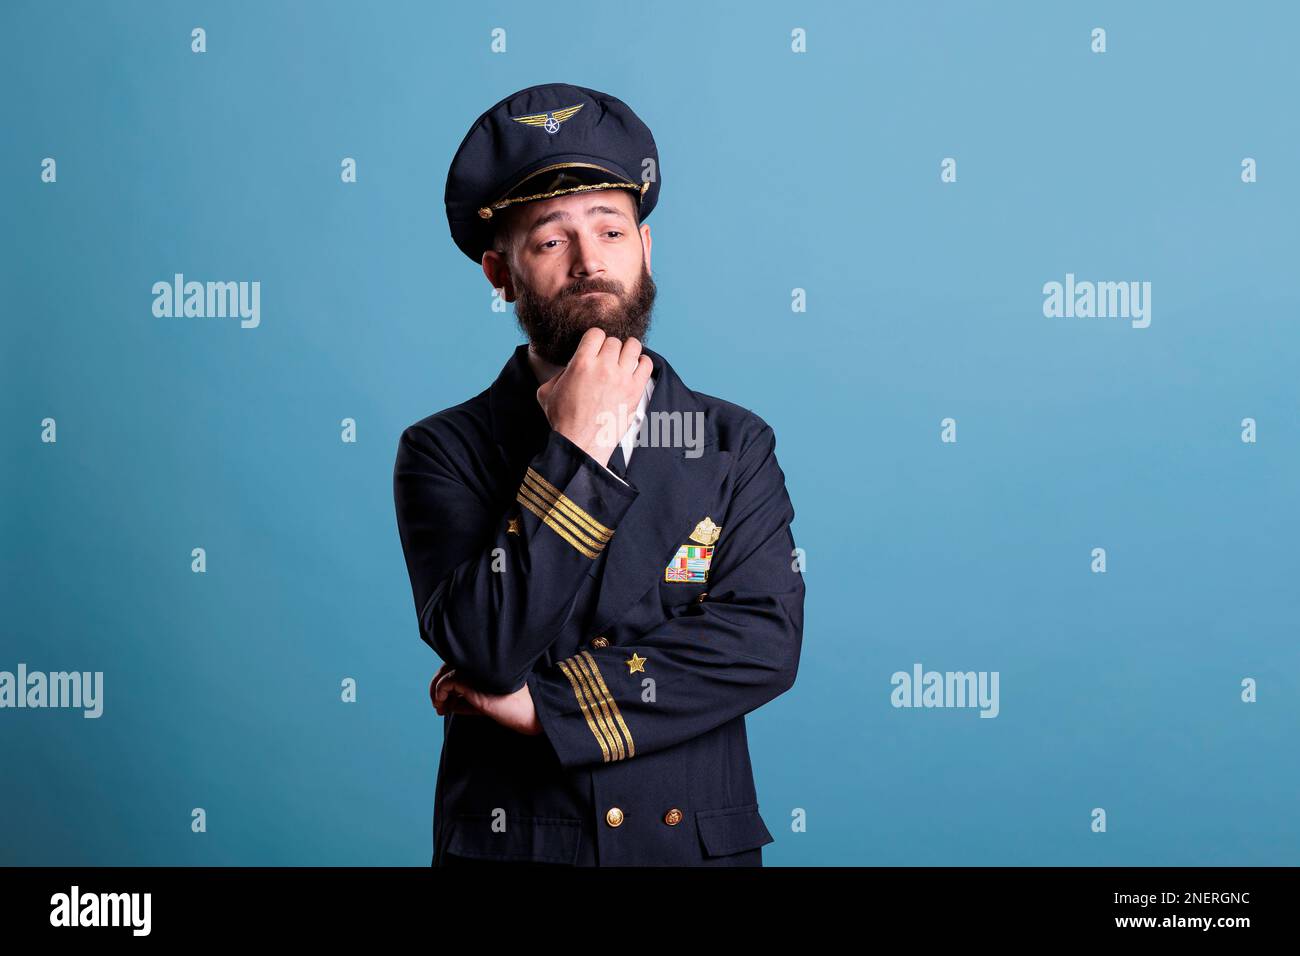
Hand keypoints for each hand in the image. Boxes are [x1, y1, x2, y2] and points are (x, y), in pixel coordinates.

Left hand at [431, 667, 543, 735]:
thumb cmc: (513, 708)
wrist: (530, 711)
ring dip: (436, 690)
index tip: (443, 702)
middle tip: (438, 705)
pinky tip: (442, 705)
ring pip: (444, 672)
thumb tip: (447, 705)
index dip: (446, 682)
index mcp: (483, 666)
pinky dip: (439, 693)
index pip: (456, 666)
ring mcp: (474, 670)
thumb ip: (466, 702)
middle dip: (438, 686)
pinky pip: (446, 681)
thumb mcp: (484, 705)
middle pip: (447, 667)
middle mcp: (478, 664)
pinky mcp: (471, 679)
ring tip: (439, 707)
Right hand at [536, 327, 652, 467]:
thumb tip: (569, 366)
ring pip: (633, 346)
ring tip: (623, 359)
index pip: (596, 333)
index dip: (595, 339)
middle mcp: (604, 367)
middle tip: (608, 359)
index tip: (595, 349)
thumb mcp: (547, 391)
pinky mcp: (635, 390)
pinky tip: (634, 370)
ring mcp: (622, 378)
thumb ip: (558, 373)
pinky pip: (646, 364)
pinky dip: (642, 363)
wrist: (581, 443)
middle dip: (610, 348)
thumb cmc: (563, 420)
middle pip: (614, 340)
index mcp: (582, 363)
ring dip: (628, 350)